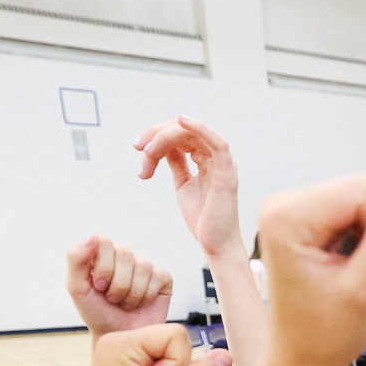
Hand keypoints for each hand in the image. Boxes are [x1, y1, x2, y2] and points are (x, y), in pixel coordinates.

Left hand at [65, 237, 172, 337]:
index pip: (104, 242)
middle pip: (125, 254)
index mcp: (102, 254)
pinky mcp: (162, 279)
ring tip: (125, 303)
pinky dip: (148, 294)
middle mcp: (124, 257)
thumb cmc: (97, 313)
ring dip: (132, 293)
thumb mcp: (77, 288)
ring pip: (142, 266)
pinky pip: (158, 276)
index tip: (99, 286)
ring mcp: (144, 267)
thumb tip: (93, 236)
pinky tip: (142, 303)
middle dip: (117, 283)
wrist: (119, 337)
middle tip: (112, 299)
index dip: (103, 266)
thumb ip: (76, 260)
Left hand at [136, 116, 243, 257]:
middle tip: (138, 148)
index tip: (138, 149)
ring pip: (193, 134)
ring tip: (147, 151)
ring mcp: (223, 164)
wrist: (215, 245)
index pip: (181, 136)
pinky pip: (217, 143)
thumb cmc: (203, 220)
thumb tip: (164, 148)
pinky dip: (200, 128)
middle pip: (184, 131)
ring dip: (166, 136)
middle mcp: (216, 158)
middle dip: (157, 135)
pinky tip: (181, 120)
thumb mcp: (183, 185)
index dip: (157, 136)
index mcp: (208, 160)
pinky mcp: (227, 173)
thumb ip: (177, 163)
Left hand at [256, 171, 365, 365]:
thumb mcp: (365, 286)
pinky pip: (350, 215)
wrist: (302, 362)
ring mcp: (291, 213)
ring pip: (361, 204)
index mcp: (288, 216)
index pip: (365, 189)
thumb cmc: (323, 336)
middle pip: (362, 193)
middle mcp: (283, 206)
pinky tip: (359, 271)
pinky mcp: (302, 222)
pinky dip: (363, 243)